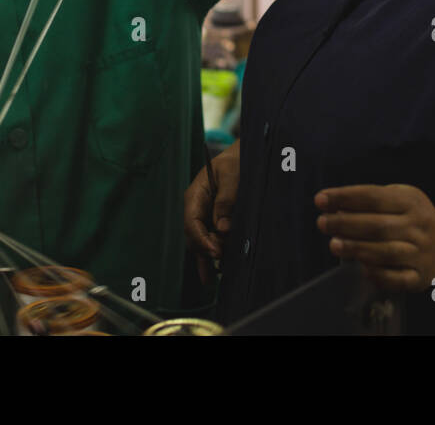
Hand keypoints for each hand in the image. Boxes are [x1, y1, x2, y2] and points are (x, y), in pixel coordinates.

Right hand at [182, 141, 239, 284]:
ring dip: (205, 258)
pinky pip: (208, 240)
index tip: (216, 251)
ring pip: (199, 242)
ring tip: (211, 279)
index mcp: (195, 195)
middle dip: (206, 250)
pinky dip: (210, 254)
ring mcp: (204, 215)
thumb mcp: (231, 175)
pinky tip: (213, 272)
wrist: (243, 155)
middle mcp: (196, 208)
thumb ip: (226, 201)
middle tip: (223, 259)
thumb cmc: (235, 161)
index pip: (192, 222)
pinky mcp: (213, 221)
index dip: (202, 240)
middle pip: (194, 236)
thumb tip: (222, 228)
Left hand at [315, 184, 434, 293]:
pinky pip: (398, 279)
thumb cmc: (413, 217)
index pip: (374, 197)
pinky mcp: (420, 277)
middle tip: (322, 223)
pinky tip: (361, 269)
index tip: (321, 199)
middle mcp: (418, 227)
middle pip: (378, 225)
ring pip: (387, 252)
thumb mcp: (401, 198)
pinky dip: (379, 275)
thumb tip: (336, 207)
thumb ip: (372, 200)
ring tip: (333, 245)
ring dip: (357, 249)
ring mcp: (421, 253)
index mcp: (410, 202)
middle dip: (346, 224)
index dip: (346, 197)